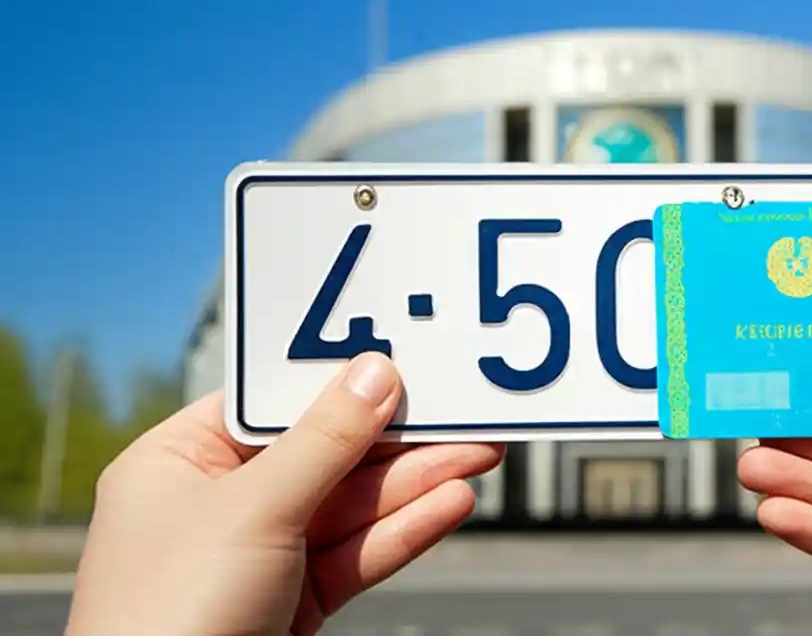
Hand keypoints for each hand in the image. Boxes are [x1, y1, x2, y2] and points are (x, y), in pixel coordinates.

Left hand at [66, 352, 503, 635]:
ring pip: (350, 506)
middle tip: (463, 415)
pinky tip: (450, 505)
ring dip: (415, 482)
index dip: (336, 384)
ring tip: (480, 455)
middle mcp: (217, 505)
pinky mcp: (291, 602)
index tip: (401, 365)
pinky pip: (355, 553)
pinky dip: (404, 531)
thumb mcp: (254, 509)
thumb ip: (323, 440)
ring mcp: (257, 556)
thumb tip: (374, 372)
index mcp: (177, 464)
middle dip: (397, 439)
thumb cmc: (167, 616)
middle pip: (323, 455)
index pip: (270, 406)